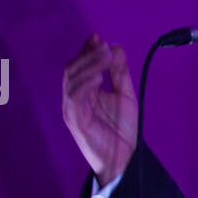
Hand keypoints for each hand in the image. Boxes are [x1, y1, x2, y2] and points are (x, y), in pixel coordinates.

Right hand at [61, 33, 138, 185]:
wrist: (124, 159)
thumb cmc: (122, 131)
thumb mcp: (125, 95)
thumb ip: (120, 74)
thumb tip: (116, 47)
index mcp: (85, 92)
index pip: (80, 65)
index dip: (87, 50)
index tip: (98, 38)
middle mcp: (75, 99)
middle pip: (73, 68)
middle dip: (88, 55)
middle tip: (104, 47)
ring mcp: (73, 110)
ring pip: (72, 80)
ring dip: (88, 66)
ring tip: (105, 59)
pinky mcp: (75, 121)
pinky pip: (74, 99)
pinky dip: (85, 86)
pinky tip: (98, 79)